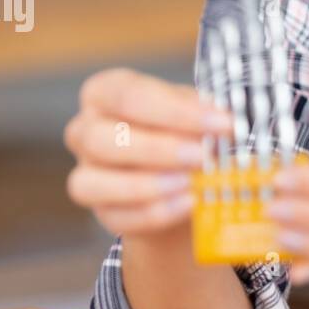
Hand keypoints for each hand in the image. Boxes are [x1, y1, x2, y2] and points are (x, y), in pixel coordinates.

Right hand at [64, 68, 231, 236]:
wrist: (182, 183)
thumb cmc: (184, 135)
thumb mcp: (194, 115)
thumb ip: (202, 116)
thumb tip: (223, 126)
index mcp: (105, 93)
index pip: (127, 95)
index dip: (175, 111)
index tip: (222, 123)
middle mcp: (85, 130)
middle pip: (103, 138)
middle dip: (159, 149)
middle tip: (203, 156)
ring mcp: (85, 173)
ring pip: (95, 181)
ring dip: (148, 184)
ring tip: (192, 184)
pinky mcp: (101, 211)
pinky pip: (116, 216)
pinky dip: (155, 212)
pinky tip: (187, 205)